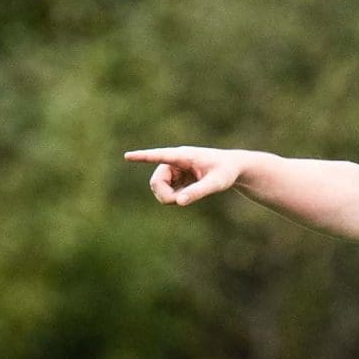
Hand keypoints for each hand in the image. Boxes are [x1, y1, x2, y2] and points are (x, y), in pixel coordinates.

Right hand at [123, 145, 243, 205]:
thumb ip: (198, 192)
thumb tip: (179, 202)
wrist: (231, 167)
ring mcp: (174, 169)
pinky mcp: (176, 177)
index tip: (127, 156)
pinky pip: (167, 191)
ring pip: (159, 187)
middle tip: (179, 202)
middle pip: (156, 181)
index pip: (159, 155)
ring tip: (187, 197)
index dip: (142, 157)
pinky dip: (174, 198)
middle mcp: (174, 161)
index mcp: (183, 156)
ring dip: (169, 197)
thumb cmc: (225, 172)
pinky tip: (188, 194)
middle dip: (164, 195)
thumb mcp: (215, 184)